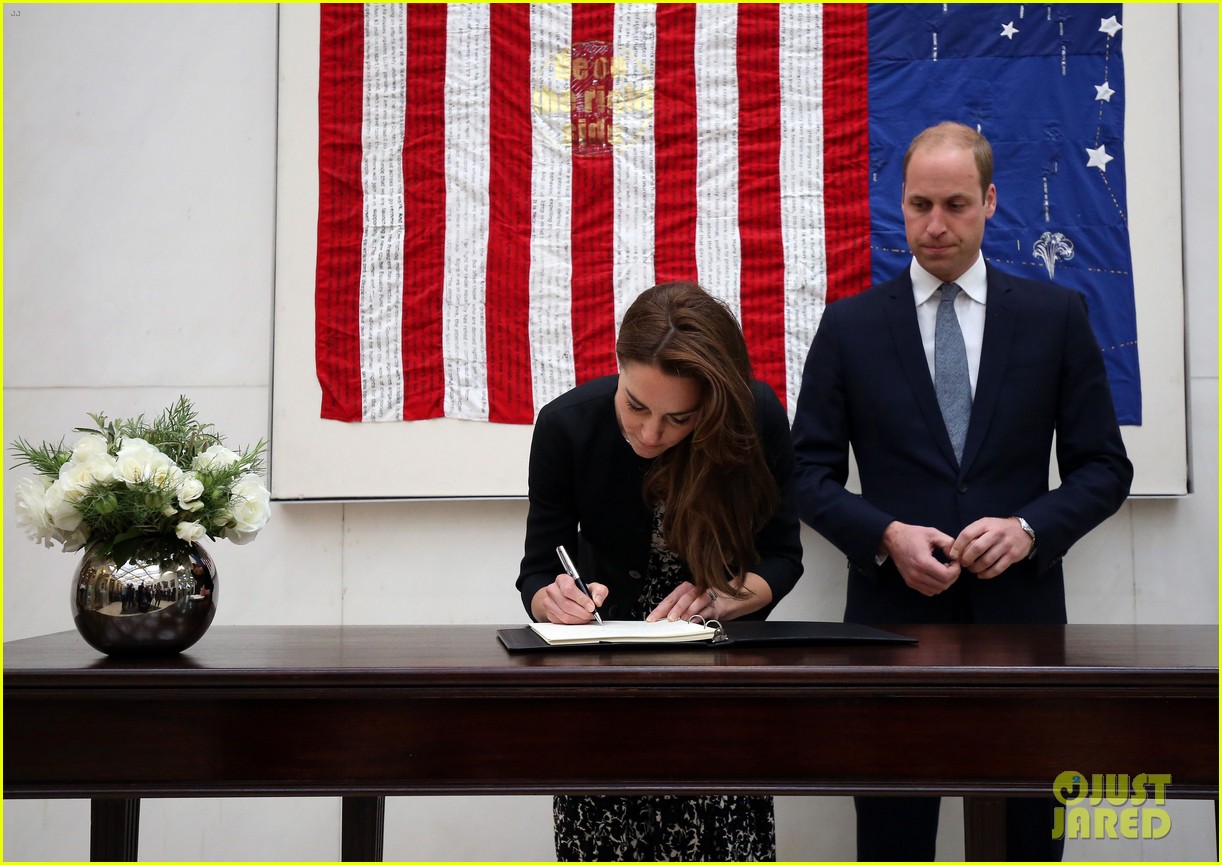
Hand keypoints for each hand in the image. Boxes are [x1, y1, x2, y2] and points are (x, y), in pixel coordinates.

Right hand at [531, 573, 607, 623]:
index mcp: (562, 579)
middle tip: (591, 614)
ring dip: (579, 619)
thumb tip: (597, 601)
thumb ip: (599, 591)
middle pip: (566, 604)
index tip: (591, 606)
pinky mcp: (549, 613)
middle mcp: (553, 589)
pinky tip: (579, 618)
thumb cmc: (580, 591)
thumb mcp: (592, 587)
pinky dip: (573, 622)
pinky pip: (562, 622)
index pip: (569, 589)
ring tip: (586, 616)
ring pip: (564, 615)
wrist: (568, 597)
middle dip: (582, 612)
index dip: (581, 600)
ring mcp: (549, 602)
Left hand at [645, 573, 771, 622]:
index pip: (672, 596)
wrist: (738, 597)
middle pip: (681, 596)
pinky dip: (701, 615)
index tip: (652, 618)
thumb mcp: (696, 605)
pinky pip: (709, 610)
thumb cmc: (713, 602)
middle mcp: (698, 590)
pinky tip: (694, 621)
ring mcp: (709, 597)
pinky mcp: (719, 606)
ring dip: (686, 610)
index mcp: (689, 589)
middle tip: (665, 619)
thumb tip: (664, 621)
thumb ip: (682, 610)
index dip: (661, 607)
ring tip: (678, 619)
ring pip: (695, 600)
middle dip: (671, 609)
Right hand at [880, 521, 960, 596]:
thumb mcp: (933, 533)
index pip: (946, 576)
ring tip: (943, 569)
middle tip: (951, 565)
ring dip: (944, 582)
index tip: (954, 561)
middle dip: (952, 576)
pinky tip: (935, 574)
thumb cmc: (913, 535)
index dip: (956, 570)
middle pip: (944, 585)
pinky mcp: (910, 583)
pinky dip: (936, 586)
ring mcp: (912, 580)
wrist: (893, 539)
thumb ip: (948, 543)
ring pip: (937, 590)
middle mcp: (916, 574)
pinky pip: (929, 592)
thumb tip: (956, 557)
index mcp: (922, 561)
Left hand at [950, 517, 1033, 578]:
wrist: (1023, 530)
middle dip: (966, 559)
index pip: (967, 534)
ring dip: (975, 568)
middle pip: (976, 548)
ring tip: (971, 569)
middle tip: (963, 564)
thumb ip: (972, 534)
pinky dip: (987, 574)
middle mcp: (996, 533)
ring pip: (986, 560)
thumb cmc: (998, 529)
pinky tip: (981, 575)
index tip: (952, 555)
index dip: (957, 547)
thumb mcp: (985, 525)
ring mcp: (1005, 545)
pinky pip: (997, 569)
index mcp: (985, 524)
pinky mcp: (1013, 556)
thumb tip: (955, 550)